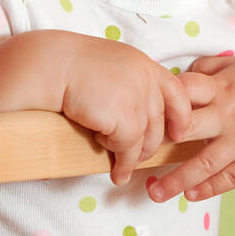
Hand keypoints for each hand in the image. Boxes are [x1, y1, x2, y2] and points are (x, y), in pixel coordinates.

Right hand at [61, 36, 192, 185]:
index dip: (182, 116)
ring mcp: (138, 100)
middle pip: (159, 123)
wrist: (53, 66)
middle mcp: (147, 81)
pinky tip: (112, 167)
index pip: (177, 92)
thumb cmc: (72, 66)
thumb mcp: (112, 65)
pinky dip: (119, 161)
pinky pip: (127, 150)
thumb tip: (136, 112)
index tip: (179, 133)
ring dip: (132, 159)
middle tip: (137, 158)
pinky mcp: (125, 120)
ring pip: (144, 141)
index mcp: (145, 65)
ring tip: (121, 170)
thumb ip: (130, 83)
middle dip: (150, 146)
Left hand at [145, 55, 234, 202]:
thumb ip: (206, 69)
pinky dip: (207, 188)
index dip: (160, 102)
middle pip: (186, 129)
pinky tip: (190, 195)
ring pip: (203, 164)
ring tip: (154, 193)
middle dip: (158, 144)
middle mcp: (230, 114)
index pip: (184, 91)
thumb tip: (176, 76)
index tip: (139, 114)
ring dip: (176, 181)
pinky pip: (227, 179)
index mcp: (222, 88)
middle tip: (133, 158)